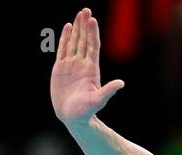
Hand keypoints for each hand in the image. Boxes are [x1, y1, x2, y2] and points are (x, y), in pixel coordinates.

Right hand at [51, 8, 124, 126]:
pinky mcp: (60, 68)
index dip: (92, 33)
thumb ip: (108, 91)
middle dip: (84, 25)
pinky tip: (67, 27)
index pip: (92, 46)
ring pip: (74, 42)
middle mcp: (82, 64)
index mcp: (91, 69)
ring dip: (76, 28)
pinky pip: (63, 50)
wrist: (72, 117)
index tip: (92, 20)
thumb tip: (121, 83)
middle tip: (85, 10)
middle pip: (84, 40)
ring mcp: (71, 65)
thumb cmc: (86, 111)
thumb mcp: (98, 100)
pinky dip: (65, 38)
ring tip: (78, 14)